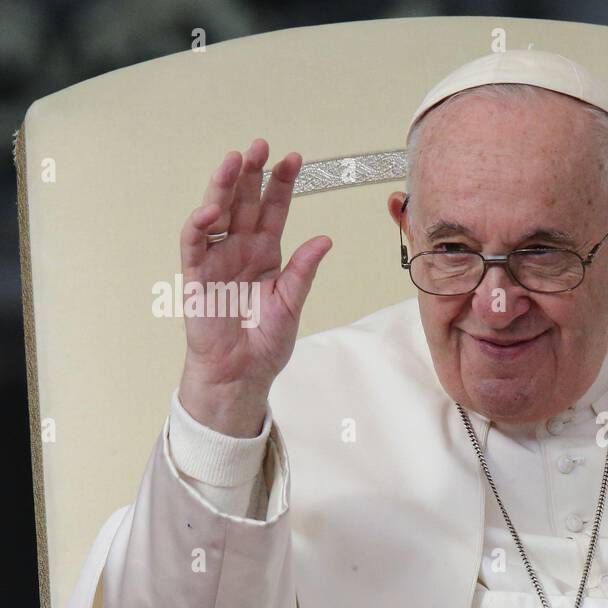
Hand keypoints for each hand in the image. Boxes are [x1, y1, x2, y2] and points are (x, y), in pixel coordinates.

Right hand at [178, 139, 331, 435]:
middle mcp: (240, 249)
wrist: (242, 373)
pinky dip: (199, 224)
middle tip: (261, 145)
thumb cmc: (265, 343)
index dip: (282, 185)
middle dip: (252, 173)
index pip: (274, 210)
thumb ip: (303, 271)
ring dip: (224, 186)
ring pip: (218, 213)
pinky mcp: (196, 275)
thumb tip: (324, 239)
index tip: (294, 159)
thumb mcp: (292, 304)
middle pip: (245, 202)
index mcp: (266, 253)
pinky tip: (211, 207)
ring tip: (235, 160)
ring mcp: (217, 259)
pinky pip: (194, 243)